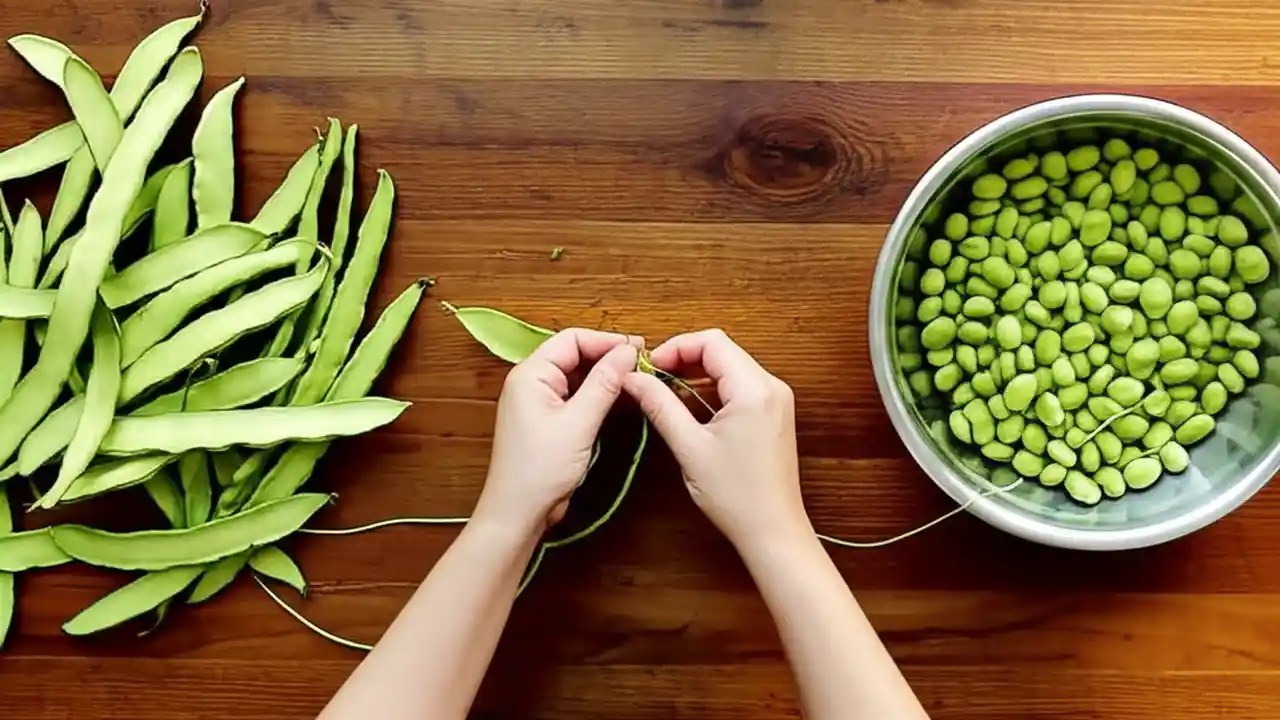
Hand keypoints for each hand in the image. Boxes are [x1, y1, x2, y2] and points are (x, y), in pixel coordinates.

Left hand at [476, 329, 640, 535]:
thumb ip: (604, 384)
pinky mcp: (546, 419)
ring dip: (603, 375)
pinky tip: (617, 398)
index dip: (607, 340)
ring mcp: (537, 401)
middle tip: (642, 363)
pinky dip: (595, 394)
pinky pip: (573, 395)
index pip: (572, 339)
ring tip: (635, 379)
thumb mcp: (579, 423)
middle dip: (607, 355)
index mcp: (531, 374)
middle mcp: (531, 382)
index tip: (640, 348)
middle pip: (573, 354)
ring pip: (575, 375)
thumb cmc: (541, 469)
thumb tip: (628, 352)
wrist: (517, 512)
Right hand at [623, 329, 809, 549]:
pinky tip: (692, 407)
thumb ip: (660, 405)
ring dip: (698, 372)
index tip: (651, 366)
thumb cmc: (737, 495)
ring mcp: (777, 400)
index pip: (712, 342)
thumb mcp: (689, 447)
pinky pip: (741, 385)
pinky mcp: (774, 413)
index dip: (676, 346)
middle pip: (722, 350)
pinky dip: (714, 388)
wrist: (772, 530)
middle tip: (654, 378)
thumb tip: (634, 379)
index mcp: (754, 390)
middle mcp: (772, 387)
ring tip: (668, 393)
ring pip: (731, 366)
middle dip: (685, 358)